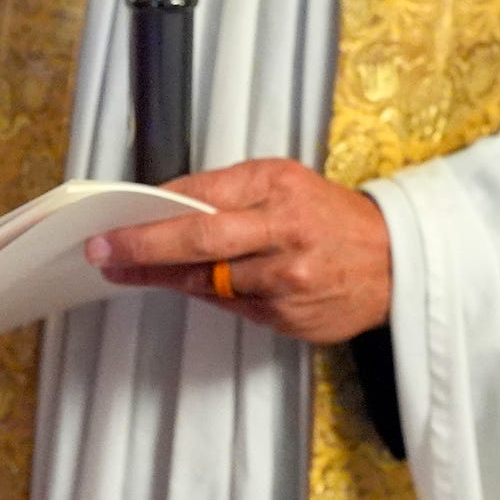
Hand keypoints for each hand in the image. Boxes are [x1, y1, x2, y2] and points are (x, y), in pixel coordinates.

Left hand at [85, 157, 391, 343]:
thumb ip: (228, 191)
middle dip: (141, 248)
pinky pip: (233, 307)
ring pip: (208, 282)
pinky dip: (209, 295)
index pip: (200, 198)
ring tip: (129, 272)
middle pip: (198, 241)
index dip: (151, 213)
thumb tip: (164, 204)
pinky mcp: (290, 318)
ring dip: (164, 277)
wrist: (396, 261)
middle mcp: (283, 233)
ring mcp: (288, 280)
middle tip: (102, 254)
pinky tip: (187, 286)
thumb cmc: (329, 215)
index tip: (111, 222)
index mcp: (278, 188)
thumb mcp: (283, 182)